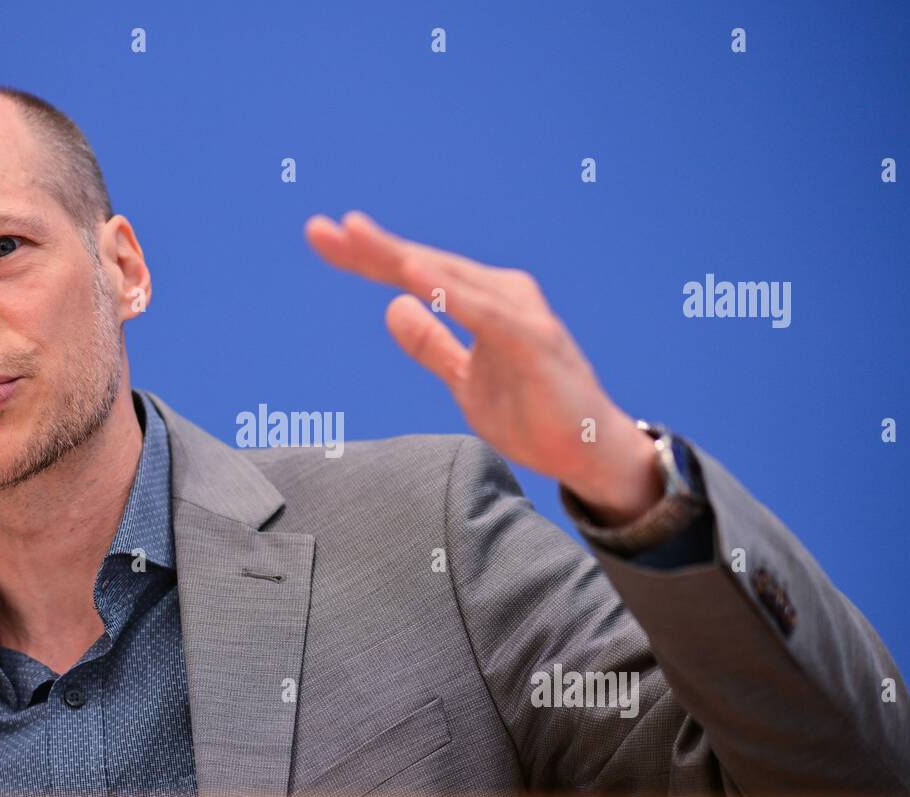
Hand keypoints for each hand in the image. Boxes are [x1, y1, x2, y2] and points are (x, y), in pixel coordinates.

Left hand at [304, 210, 661, 525]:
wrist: (590, 453)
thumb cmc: (534, 412)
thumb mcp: (464, 380)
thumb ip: (431, 344)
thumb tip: (391, 306)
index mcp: (480, 301)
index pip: (413, 275)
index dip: (366, 257)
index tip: (321, 236)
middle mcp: (499, 295)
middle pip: (424, 266)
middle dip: (372, 249)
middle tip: (320, 230)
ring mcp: (519, 315)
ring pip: (450, 279)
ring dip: (402, 256)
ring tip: (359, 237)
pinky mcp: (534, 341)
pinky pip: (485, 314)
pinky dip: (450, 294)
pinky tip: (413, 276)